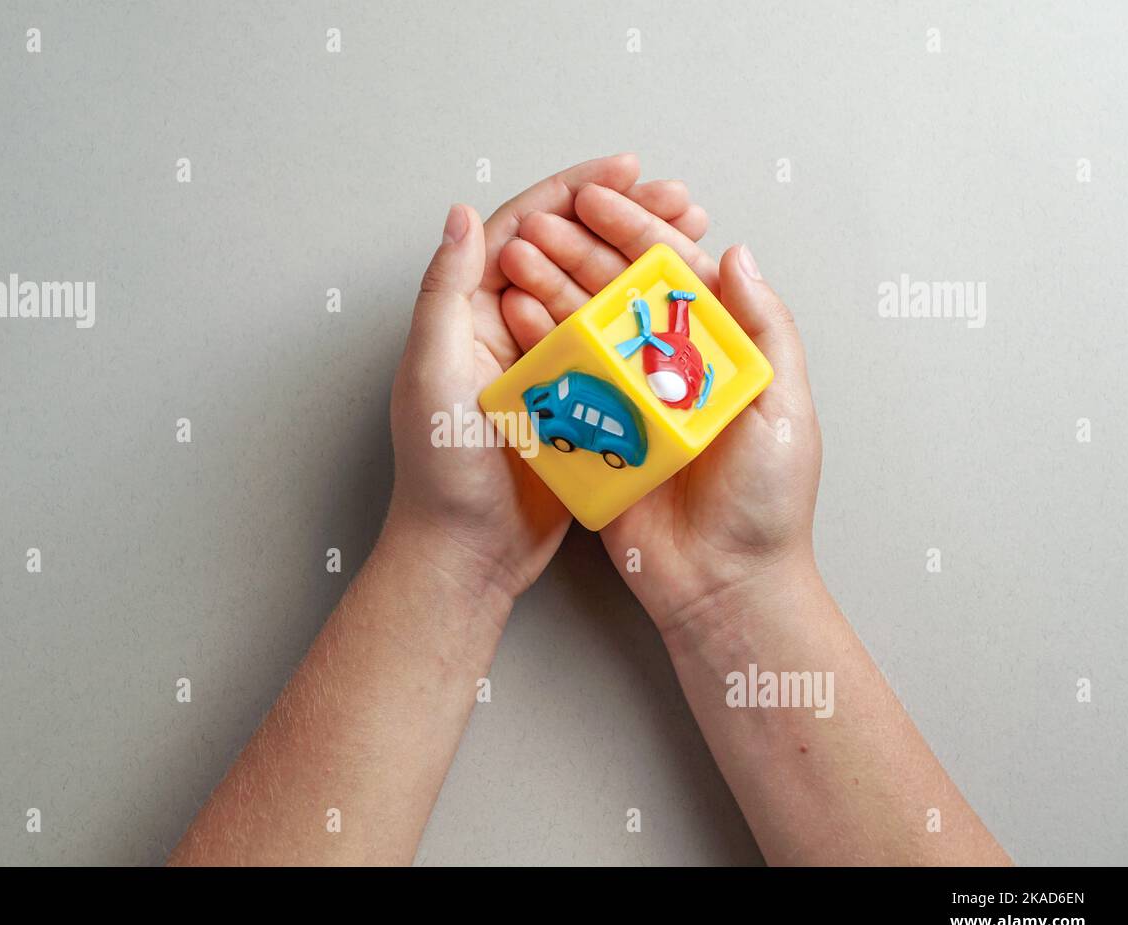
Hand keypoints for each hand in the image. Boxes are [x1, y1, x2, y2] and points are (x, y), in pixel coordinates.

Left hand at [386, 155, 710, 602]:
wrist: (466, 553)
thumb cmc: (440, 470)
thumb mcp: (433, 372)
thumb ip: (445, 291)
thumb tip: (463, 213)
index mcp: (466, 313)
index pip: (522, 229)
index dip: (574, 191)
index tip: (628, 168)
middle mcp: (502, 329)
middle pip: (569, 253)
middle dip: (624, 219)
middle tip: (682, 201)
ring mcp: (540, 364)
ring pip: (596, 294)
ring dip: (641, 262)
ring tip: (694, 240)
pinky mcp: (570, 401)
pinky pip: (609, 345)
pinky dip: (643, 318)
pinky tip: (684, 308)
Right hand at [495, 182, 821, 637]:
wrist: (724, 585)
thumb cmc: (767, 503)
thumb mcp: (783, 407)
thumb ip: (765, 329)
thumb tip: (737, 253)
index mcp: (714, 351)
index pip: (671, 274)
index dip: (634, 231)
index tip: (596, 199)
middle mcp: (666, 367)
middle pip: (618, 294)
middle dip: (578, 252)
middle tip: (540, 226)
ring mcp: (626, 399)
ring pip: (585, 329)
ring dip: (549, 289)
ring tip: (516, 259)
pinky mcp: (594, 435)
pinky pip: (565, 383)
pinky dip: (540, 347)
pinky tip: (516, 317)